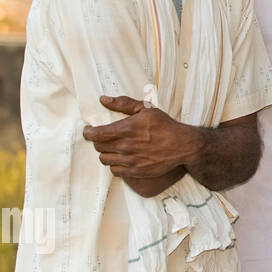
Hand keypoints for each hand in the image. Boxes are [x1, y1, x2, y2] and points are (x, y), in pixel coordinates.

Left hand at [83, 95, 198, 190]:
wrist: (183, 145)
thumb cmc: (165, 126)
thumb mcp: (146, 109)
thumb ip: (123, 103)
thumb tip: (104, 100)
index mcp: (126, 130)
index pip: (95, 134)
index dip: (88, 132)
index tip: (90, 130)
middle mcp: (125, 147)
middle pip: (98, 147)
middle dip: (99, 141)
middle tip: (105, 137)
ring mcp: (130, 161)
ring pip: (104, 159)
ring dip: (106, 153)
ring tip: (113, 148)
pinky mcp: (135, 171)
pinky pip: (115, 170)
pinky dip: (115, 164)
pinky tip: (121, 158)